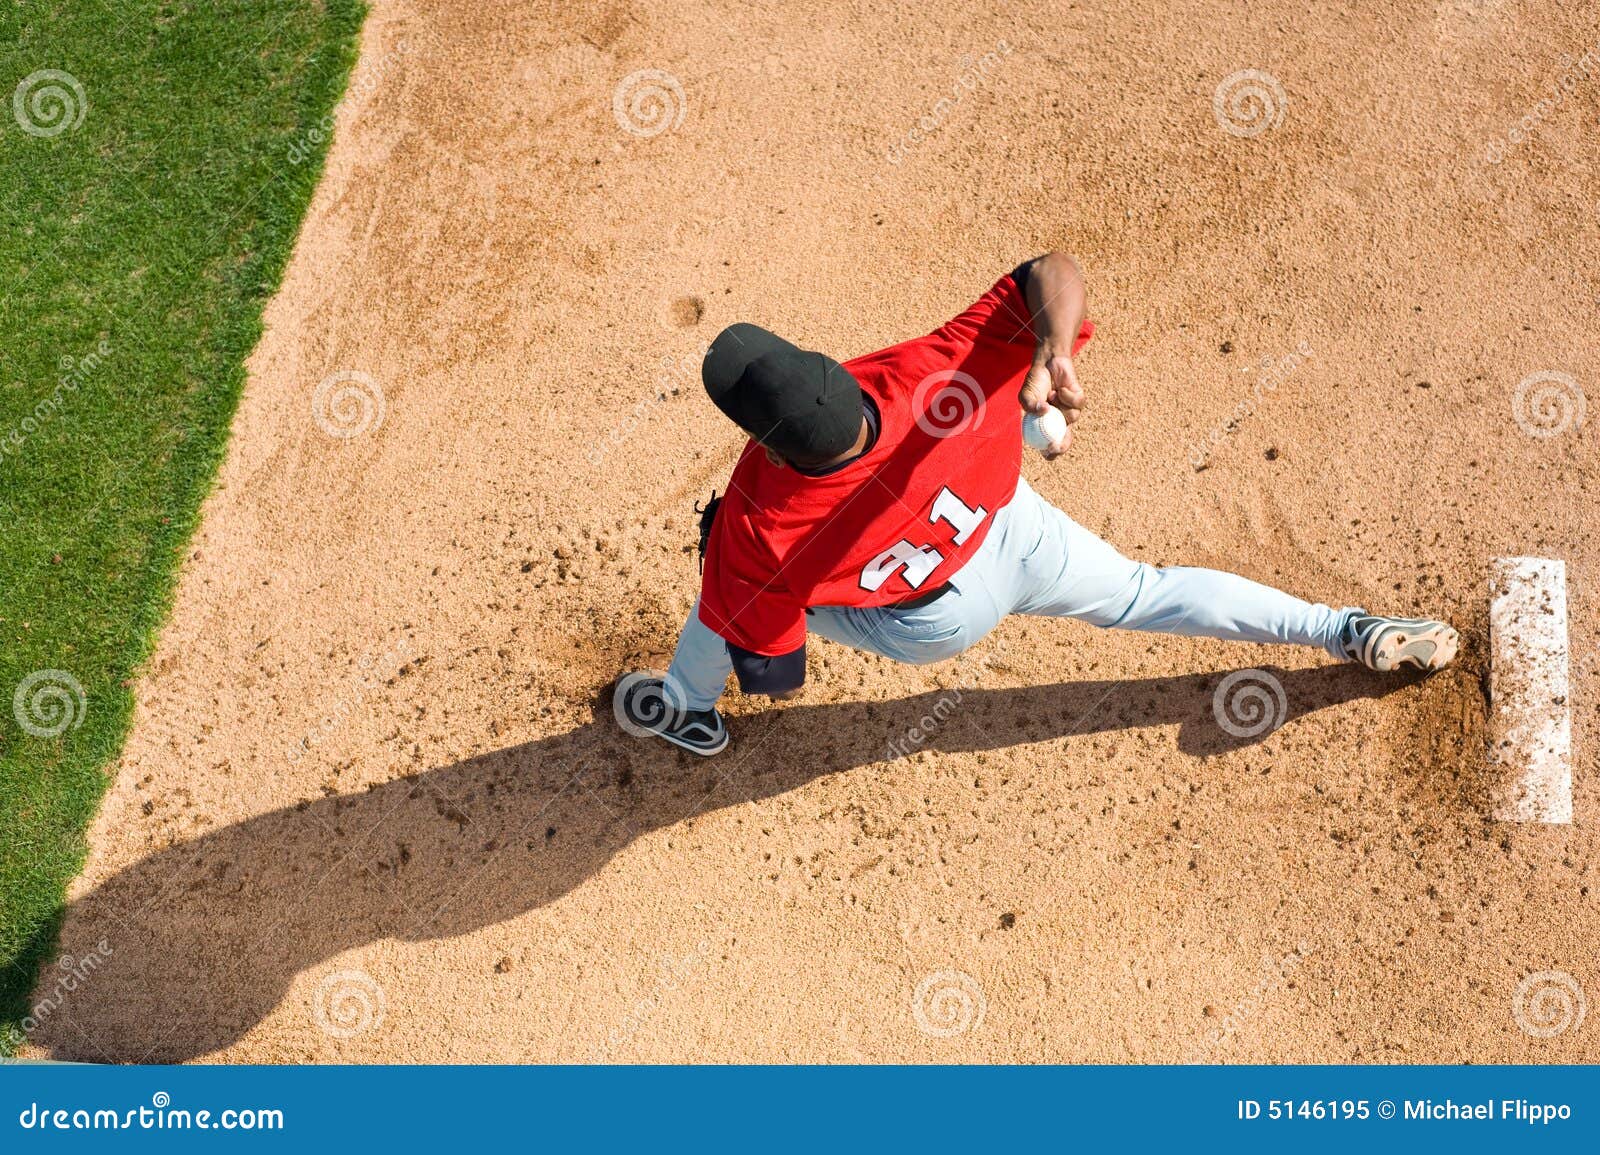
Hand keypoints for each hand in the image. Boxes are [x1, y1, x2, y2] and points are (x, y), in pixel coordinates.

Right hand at [1018, 344, 1085, 459]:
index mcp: (1045, 425)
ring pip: (1072, 417)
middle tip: (1056, 444)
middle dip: (1063, 444)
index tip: (1048, 451)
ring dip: (1060, 405)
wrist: (1047, 363)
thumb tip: (1043, 412)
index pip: (1048, 445)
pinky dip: (1067, 395)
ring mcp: (1069, 410)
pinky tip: (1060, 389)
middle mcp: (1059, 421)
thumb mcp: (1026, 395)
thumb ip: (1030, 405)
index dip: (1051, 452)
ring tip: (1051, 394)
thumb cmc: (1035, 382)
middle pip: (1065, 440)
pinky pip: (1077, 403)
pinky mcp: (1079, 399)